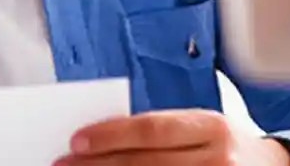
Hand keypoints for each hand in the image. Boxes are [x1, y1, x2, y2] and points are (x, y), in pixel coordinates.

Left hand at [55, 109, 289, 164]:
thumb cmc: (225, 144)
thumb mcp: (201, 127)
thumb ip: (160, 131)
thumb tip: (100, 137)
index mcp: (212, 127)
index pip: (151, 128)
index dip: (110, 135)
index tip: (76, 140)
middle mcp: (218, 158)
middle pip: (146, 163)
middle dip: (99, 165)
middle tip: (64, 164)